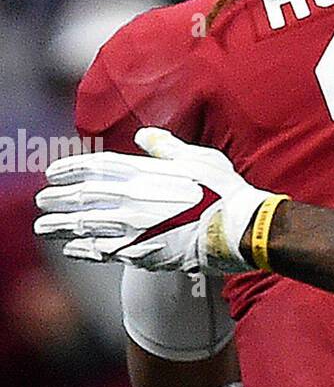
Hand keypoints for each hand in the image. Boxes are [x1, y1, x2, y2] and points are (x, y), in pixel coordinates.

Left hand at [34, 128, 274, 274]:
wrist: (237, 227)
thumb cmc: (224, 191)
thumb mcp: (199, 158)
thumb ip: (167, 148)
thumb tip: (144, 135)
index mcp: (145, 172)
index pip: (96, 167)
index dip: (71, 169)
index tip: (54, 173)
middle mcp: (132, 199)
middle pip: (82, 197)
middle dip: (58, 199)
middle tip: (43, 202)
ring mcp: (133, 227)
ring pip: (84, 226)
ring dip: (60, 226)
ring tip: (44, 228)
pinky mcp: (140, 252)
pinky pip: (101, 250)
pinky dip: (83, 249)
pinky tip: (73, 248)